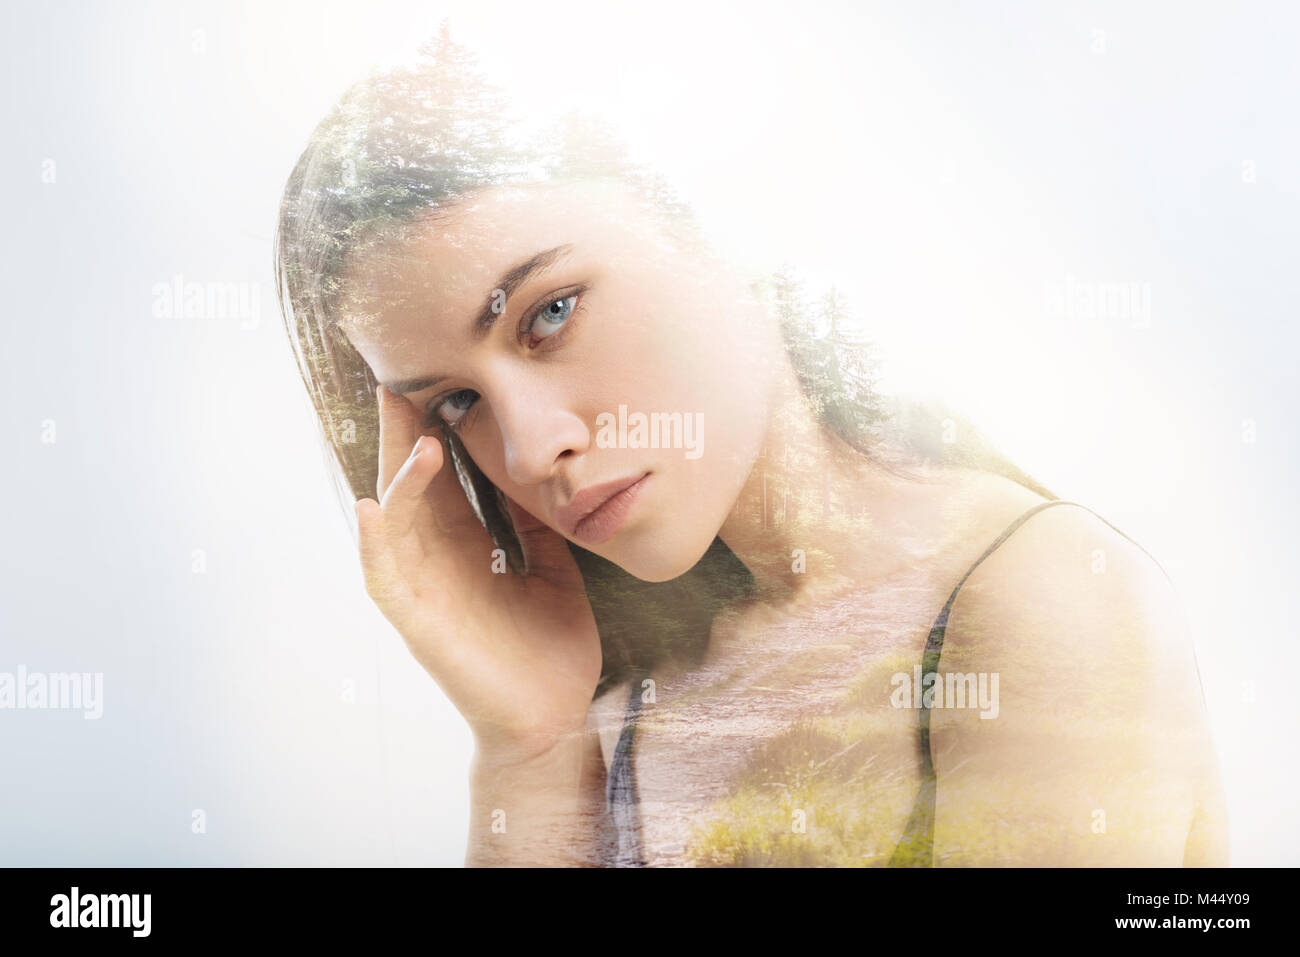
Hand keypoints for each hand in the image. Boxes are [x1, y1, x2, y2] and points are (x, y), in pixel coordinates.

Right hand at [354, 385, 602, 763]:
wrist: (554, 716)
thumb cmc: (551, 647)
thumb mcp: (554, 569)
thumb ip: (539, 524)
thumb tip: (539, 472)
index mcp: (467, 546)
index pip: (441, 477)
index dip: (433, 430)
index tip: (434, 381)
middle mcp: (437, 561)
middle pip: (409, 486)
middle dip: (400, 436)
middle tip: (397, 382)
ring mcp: (423, 590)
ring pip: (395, 522)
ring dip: (398, 479)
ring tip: (414, 438)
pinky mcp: (418, 625)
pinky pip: (384, 578)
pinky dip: (375, 543)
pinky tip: (370, 508)